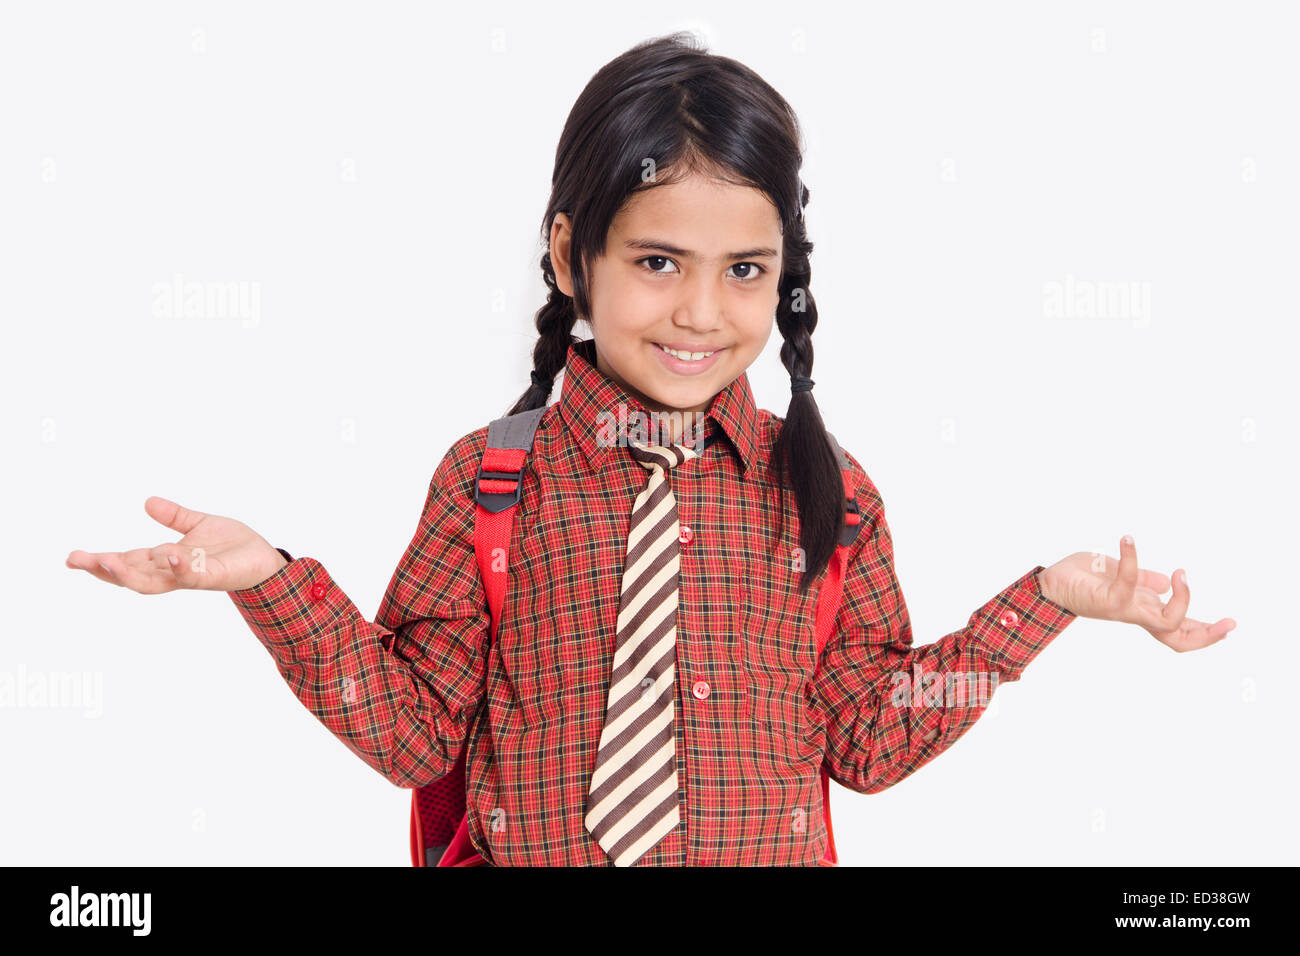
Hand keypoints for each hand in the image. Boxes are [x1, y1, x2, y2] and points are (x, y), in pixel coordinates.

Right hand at [65, 496, 287, 593]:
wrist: (265, 560)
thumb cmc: (233, 547)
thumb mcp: (198, 525)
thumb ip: (174, 516)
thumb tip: (147, 501)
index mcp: (166, 558)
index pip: (128, 561)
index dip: (101, 561)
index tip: (73, 557)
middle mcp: (174, 571)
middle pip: (132, 575)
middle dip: (103, 569)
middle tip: (76, 560)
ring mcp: (193, 575)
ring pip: (155, 581)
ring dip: (130, 574)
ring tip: (107, 561)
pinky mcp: (215, 576)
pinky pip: (194, 575)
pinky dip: (180, 567)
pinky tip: (169, 555)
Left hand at [1038, 535, 1235, 652]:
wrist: (1047, 585)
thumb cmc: (1082, 580)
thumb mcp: (1118, 575)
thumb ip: (1143, 581)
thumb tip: (1166, 582)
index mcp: (1142, 609)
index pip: (1178, 627)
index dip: (1205, 631)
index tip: (1230, 625)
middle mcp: (1136, 614)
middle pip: (1177, 638)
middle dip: (1206, 635)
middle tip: (1230, 623)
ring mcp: (1123, 609)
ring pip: (1163, 620)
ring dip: (1182, 599)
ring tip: (1183, 572)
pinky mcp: (1106, 600)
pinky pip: (1127, 582)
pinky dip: (1131, 559)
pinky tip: (1128, 538)